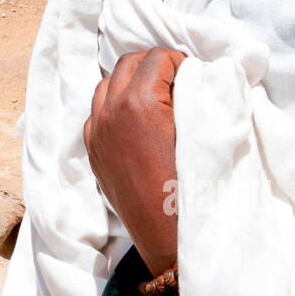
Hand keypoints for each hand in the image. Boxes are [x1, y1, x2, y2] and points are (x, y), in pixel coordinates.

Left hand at [83, 48, 186, 275]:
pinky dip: (115, 106)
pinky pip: (97, 113)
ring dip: (130, 82)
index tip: (194, 74)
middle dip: (153, 66)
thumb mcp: (200, 132)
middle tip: (176, 79)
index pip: (157, 58)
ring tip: (156, 96)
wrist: (170, 237)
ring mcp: (96, 133)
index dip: (179, 62)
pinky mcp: (93, 151)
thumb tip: (194, 76)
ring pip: (107, 85)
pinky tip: (137, 120)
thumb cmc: (194, 184)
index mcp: (138, 103)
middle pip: (127, 64)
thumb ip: (194, 95)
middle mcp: (109, 113)